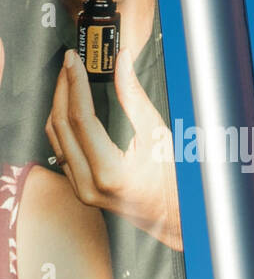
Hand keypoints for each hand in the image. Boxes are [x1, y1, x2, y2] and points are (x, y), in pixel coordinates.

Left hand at [45, 49, 182, 251]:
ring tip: (69, 79)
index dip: (76, 84)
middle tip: (70, 64)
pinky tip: (69, 106)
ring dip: (58, 103)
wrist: (172, 217)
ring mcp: (79, 189)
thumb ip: (134, 98)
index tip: (75, 61)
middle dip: (63, 88)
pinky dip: (62, 123)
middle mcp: (89, 185)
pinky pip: (60, 149)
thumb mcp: (157, 137)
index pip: (81, 118)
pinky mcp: (77, 188)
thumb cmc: (173, 182)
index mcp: (110, 173)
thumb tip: (122, 64)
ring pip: (55, 136)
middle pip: (61, 124)